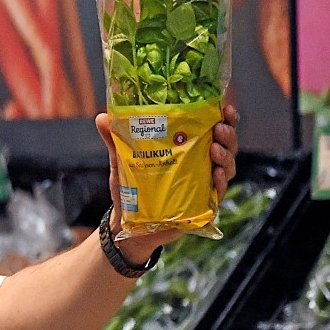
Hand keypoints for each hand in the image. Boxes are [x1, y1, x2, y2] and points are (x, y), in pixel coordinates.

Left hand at [94, 104, 239, 261]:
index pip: (211, 128)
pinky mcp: (202, 205)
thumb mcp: (120, 161)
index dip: (223, 117)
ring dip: (226, 155)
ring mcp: (203, 184)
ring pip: (227, 166)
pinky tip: (217, 174)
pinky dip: (221, 182)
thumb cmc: (128, 188)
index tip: (225, 106)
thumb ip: (115, 140)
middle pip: (225, 145)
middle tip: (219, 126)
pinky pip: (218, 192)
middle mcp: (200, 164)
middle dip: (228, 134)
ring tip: (215, 148)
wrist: (125, 223)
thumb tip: (101, 117)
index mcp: (186, 148)